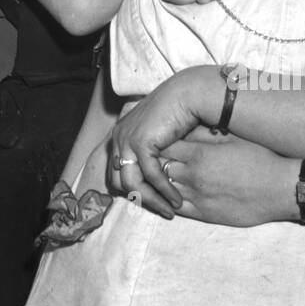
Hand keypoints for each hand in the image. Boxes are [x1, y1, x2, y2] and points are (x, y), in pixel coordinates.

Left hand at [107, 67, 220, 215]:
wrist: (187, 94)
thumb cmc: (178, 113)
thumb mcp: (159, 135)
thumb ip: (151, 152)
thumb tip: (153, 175)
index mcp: (120, 135)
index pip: (117, 172)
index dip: (133, 191)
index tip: (152, 202)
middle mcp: (118, 137)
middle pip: (120, 181)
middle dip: (142, 200)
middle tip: (162, 210)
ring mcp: (127, 140)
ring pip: (132, 183)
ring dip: (153, 200)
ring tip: (170, 210)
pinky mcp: (141, 142)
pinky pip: (150, 175)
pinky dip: (163, 190)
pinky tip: (176, 199)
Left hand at [160, 133, 292, 227]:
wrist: (279, 188)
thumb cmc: (259, 157)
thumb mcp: (230, 137)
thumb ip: (203, 133)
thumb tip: (183, 126)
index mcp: (199, 154)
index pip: (163, 146)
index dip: (158, 142)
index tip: (156, 138)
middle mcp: (193, 176)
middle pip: (159, 167)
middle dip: (154, 161)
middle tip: (150, 156)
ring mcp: (197, 197)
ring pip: (164, 189)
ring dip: (158, 182)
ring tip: (154, 175)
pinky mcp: (204, 214)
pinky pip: (176, 208)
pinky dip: (167, 201)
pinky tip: (166, 195)